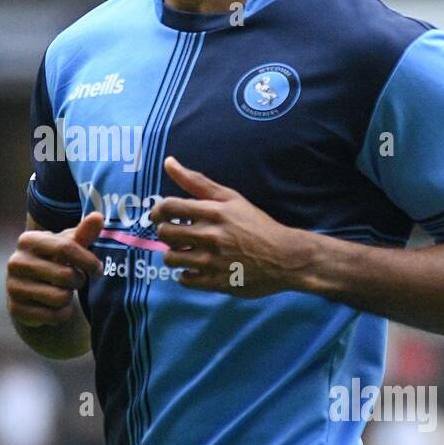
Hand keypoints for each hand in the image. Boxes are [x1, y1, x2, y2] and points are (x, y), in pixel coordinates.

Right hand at [6, 213, 103, 326]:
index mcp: (28, 240)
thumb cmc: (53, 261)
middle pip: (66, 275)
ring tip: (63, 291)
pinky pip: (53, 316)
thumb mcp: (68, 246)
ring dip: (69, 297)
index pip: (66, 248)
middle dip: (78, 280)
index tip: (97, 268)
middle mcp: (16, 262)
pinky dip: (62, 313)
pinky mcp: (15, 309)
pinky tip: (55, 306)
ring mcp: (13, 286)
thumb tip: (98, 217)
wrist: (30, 289)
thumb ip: (83, 233)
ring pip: (60, 297)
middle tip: (75, 280)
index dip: (87, 260)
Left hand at [151, 157, 315, 297]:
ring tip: (187, 251)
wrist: (286, 256)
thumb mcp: (230, 198)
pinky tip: (198, 268)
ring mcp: (212, 261)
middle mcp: (210, 236)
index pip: (168, 207)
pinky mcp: (216, 282)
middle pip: (165, 233)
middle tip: (178, 234)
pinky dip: (187, 274)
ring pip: (170, 259)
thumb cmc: (256, 224)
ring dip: (175, 254)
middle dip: (167, 233)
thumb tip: (168, 162)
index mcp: (213, 212)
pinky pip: (184, 280)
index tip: (160, 216)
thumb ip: (197, 181)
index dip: (157, 211)